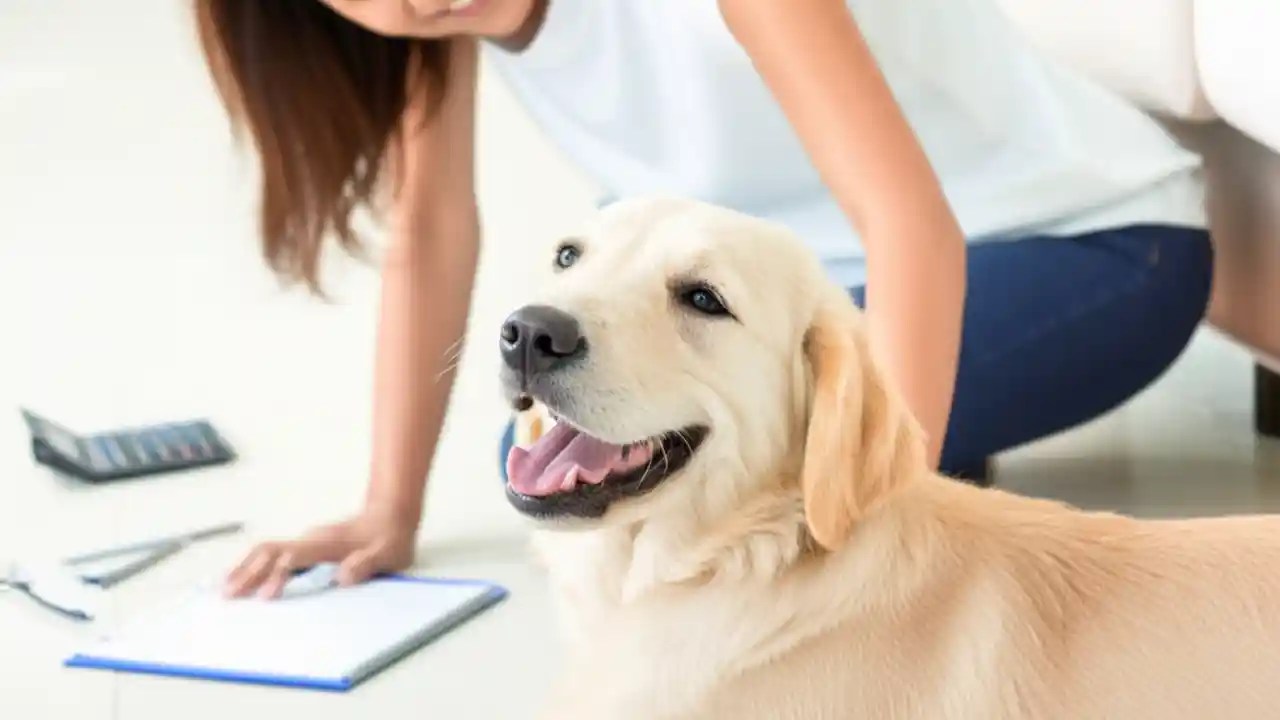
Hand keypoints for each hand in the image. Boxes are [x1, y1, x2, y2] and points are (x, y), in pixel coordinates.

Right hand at [223, 510, 416, 598]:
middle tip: (227, 595)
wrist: (390, 514)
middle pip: (271, 552)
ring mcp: (307, 541)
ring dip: (245, 568)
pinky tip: (241, 577)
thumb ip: (368, 564)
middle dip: (248, 573)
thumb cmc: (390, 538)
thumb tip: (344, 577)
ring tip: (225, 588)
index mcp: (329, 544)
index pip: (296, 558)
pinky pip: (272, 553)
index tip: (266, 597)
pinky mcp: (306, 545)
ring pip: (267, 550)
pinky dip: (253, 564)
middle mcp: (312, 540)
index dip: (280, 577)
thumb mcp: (389, 554)